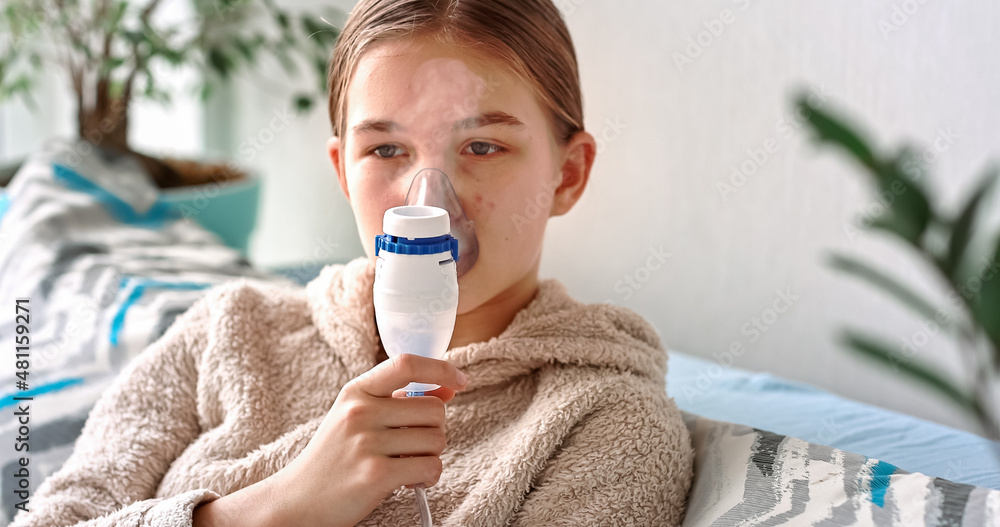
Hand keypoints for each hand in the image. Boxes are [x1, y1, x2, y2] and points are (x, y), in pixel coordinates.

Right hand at [267, 354, 467, 526]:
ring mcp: (367, 442)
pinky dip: (429, 476)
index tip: (460, 381)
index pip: (406, 364)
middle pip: (434, 409)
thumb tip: (448, 388)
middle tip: (412, 446)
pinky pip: (431, 466)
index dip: (441, 369)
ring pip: (437, 439)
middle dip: (434, 430)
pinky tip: (409, 480)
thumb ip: (400, 400)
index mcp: (355, 391)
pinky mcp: (376, 474)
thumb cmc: (334, 457)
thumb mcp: (358, 417)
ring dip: (431, 455)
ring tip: (407, 464)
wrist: (299, 500)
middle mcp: (360, 412)